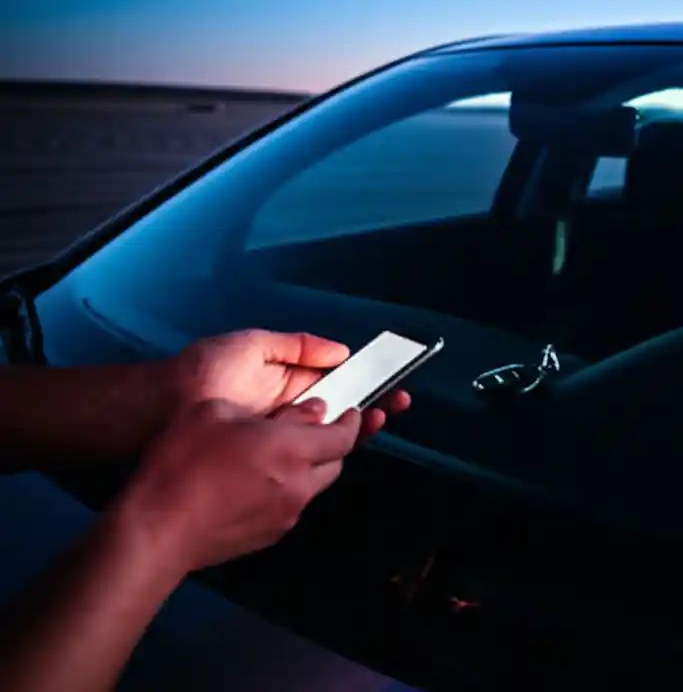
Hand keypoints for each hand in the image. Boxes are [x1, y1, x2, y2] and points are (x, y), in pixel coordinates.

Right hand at [112, 398, 359, 571]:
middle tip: (315, 430)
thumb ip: (274, 411)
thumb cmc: (182, 463)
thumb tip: (310, 413)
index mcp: (293, 450)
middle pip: (336, 463)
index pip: (344, 437)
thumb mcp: (217, 412)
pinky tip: (258, 483)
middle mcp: (300, 485)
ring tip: (281, 456)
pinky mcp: (270, 536)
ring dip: (309, 468)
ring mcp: (287, 515)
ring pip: (314, 486)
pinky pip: (291, 506)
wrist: (158, 530)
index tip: (351, 412)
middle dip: (331, 445)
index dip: (351, 422)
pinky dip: (287, 490)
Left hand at [166, 329, 410, 437]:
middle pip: (340, 410)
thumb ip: (296, 346)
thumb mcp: (252, 346)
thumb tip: (342, 351)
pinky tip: (353, 437)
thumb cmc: (203, 372)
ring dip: (361, 425)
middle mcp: (287, 411)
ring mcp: (279, 437)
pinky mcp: (268, 460)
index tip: (390, 377)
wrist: (159, 410)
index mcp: (285, 382)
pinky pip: (308, 456)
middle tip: (399, 402)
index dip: (363, 379)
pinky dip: (335, 447)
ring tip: (383, 416)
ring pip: (330, 433)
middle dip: (371, 404)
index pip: (335, 382)